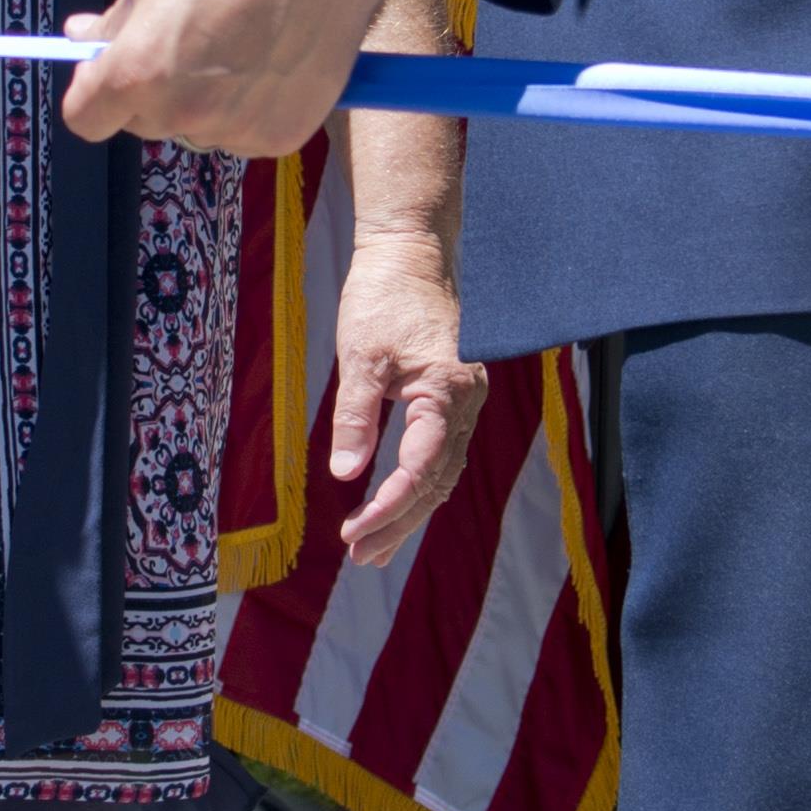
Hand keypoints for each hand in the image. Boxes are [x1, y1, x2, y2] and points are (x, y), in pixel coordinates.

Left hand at [62, 0, 402, 158]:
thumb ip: (115, 22)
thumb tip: (80, 38)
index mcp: (138, 73)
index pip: (86, 119)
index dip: (95, 93)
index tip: (110, 70)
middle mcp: (182, 113)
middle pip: (143, 124)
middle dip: (153, 91)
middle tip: (190, 40)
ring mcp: (235, 129)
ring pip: (197, 129)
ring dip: (206, 102)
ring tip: (242, 45)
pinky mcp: (281, 136)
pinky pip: (245, 133)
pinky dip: (252, 108)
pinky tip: (273, 60)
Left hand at [328, 221, 487, 569]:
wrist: (412, 252)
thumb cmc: (384, 296)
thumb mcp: (359, 356)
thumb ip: (354, 416)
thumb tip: (344, 473)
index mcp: (447, 392)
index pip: (420, 469)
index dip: (388, 508)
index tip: (353, 533)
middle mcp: (466, 403)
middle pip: (438, 483)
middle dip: (399, 523)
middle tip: (361, 557)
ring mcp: (465, 402)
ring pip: (443, 474)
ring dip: (409, 513)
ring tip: (373, 549)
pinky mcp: (455, 398)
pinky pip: (443, 455)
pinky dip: (419, 486)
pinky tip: (397, 507)